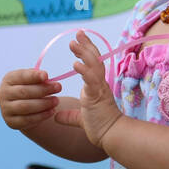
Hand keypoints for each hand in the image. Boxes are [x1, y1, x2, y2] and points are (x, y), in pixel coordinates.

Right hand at [0, 68, 61, 130]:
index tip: (46, 75)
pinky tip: (52, 111)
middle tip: (58, 87)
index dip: (33, 76)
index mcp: (9, 79)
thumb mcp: (33, 81)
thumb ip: (38, 78)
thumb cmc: (31, 89)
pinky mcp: (11, 122)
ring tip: (56, 101)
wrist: (25, 108)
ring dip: (43, 103)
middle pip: (23, 91)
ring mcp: (6, 109)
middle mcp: (3, 93)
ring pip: (25, 106)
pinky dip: (41, 115)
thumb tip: (45, 77)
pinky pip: (27, 120)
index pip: (20, 76)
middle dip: (43, 89)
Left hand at [57, 31, 123, 150]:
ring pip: (94, 65)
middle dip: (86, 45)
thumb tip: (57, 117)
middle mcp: (99, 85)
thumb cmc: (100, 128)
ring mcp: (99, 89)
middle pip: (95, 59)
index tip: (78, 40)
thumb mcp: (80, 120)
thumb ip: (70, 117)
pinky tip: (75, 63)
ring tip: (73, 42)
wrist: (111, 136)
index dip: (86, 51)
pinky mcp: (97, 96)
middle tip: (78, 33)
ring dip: (84, 53)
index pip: (93, 65)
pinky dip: (84, 70)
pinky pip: (91, 80)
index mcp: (96, 87)